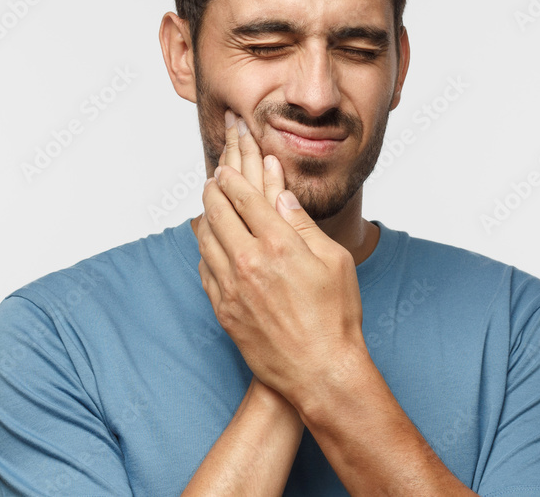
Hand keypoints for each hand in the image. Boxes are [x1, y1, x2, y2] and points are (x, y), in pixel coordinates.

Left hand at [196, 111, 364, 407]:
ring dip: (204, 216)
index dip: (233, 179)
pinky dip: (203, 250)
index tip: (226, 168)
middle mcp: (249, 262)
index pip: (246, 198)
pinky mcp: (224, 310)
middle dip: (212, 190)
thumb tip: (281, 194)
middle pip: (218, 213)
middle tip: (211, 178)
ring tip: (206, 204)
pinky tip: (207, 243)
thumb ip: (303, 224)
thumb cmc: (336, 317)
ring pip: (206, 240)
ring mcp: (232, 288)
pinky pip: (204, 270)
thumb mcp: (334, 261)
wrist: (320, 372)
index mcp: (279, 244)